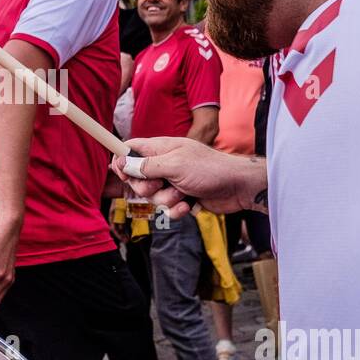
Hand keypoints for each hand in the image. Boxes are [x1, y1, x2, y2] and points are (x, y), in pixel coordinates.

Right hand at [112, 138, 267, 217]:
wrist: (238, 187)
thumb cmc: (210, 169)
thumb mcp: (174, 165)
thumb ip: (146, 166)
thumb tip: (122, 163)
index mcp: (161, 149)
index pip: (131, 149)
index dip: (122, 161)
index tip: (123, 174)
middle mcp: (165, 164)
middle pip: (138, 178)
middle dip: (147, 188)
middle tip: (160, 185)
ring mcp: (173, 181)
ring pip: (153, 196)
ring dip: (166, 200)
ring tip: (183, 194)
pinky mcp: (182, 197)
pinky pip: (167, 208)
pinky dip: (176, 210)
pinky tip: (189, 206)